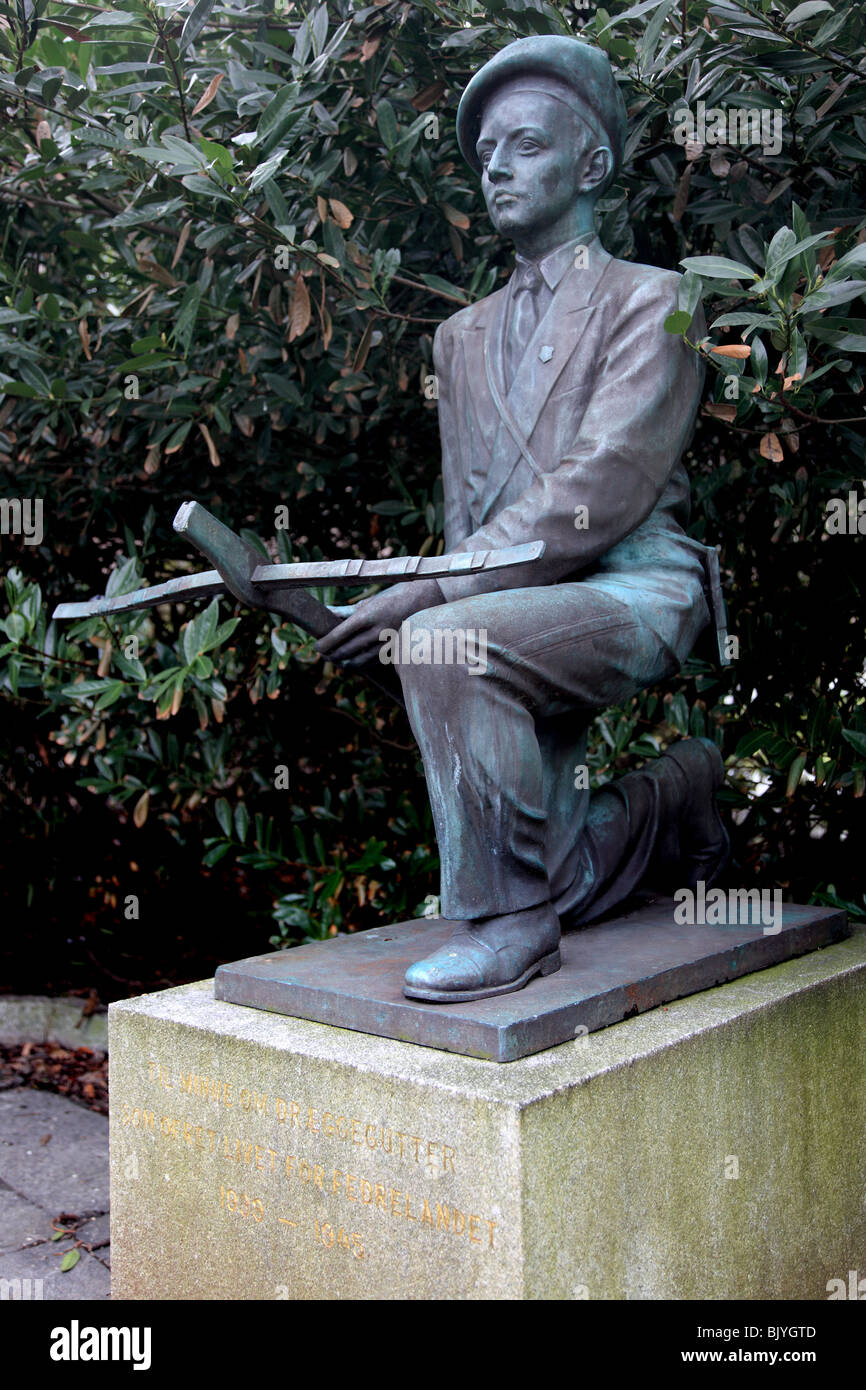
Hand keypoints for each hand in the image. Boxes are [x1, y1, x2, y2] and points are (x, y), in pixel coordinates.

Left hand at [315, 578, 442, 665]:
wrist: (427, 598)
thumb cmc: (395, 596)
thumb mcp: (370, 601)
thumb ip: (347, 611)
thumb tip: (326, 613)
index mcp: (367, 615)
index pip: (338, 635)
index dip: (324, 644)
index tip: (316, 647)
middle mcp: (377, 630)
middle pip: (346, 650)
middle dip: (331, 655)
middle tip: (324, 654)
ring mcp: (388, 642)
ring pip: (359, 661)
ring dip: (344, 662)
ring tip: (336, 660)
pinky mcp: (397, 650)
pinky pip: (373, 662)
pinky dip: (360, 664)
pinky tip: (354, 662)